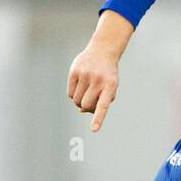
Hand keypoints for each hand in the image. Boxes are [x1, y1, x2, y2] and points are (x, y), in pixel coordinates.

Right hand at [68, 11, 133, 130]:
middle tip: (90, 102)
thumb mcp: (110, 87)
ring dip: (79, 101)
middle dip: (86, 108)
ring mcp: (85, 75)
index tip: (94, 130)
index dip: (97, 118)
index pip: (103, 105)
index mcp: (110, 85)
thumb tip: (81, 110)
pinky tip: (79, 87)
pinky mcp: (74, 71)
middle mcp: (98, 80)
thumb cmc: (108, 75)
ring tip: (86, 93)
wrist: (103, 51)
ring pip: (76, 100)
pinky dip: (73, 95)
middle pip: (86, 105)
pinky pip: (70, 93)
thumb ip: (99, 102)